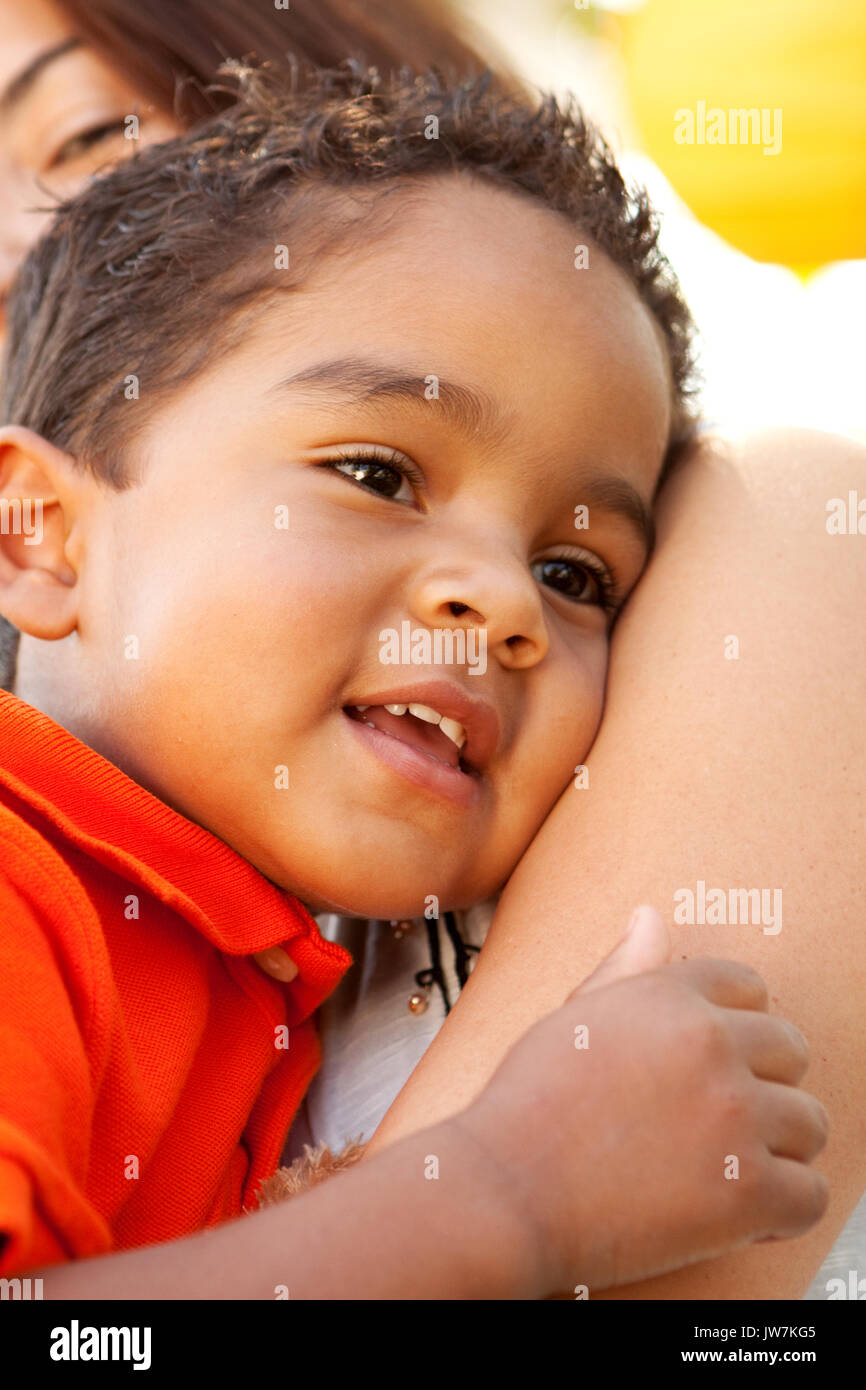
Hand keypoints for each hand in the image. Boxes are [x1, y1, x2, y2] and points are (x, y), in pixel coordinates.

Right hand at [453, 905, 828, 1295]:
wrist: (505, 1194)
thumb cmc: (528, 1106)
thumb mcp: (574, 1019)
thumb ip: (625, 968)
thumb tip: (651, 915)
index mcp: (671, 997)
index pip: (749, 988)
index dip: (736, 1028)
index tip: (714, 1066)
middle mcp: (713, 1044)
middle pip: (791, 1050)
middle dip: (765, 1085)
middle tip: (717, 1123)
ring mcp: (735, 1116)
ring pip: (809, 1124)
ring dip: (778, 1149)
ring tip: (728, 1170)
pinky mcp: (747, 1191)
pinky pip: (808, 1195)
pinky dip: (782, 1212)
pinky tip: (742, 1214)